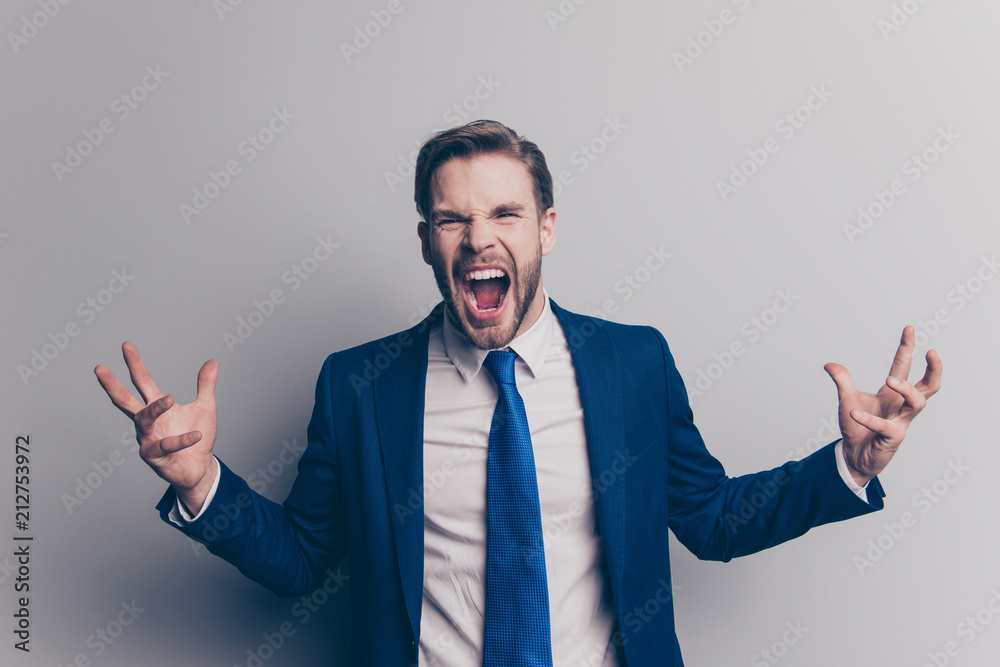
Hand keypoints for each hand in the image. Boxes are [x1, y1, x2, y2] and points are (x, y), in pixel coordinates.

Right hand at [94, 342, 218, 513]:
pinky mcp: (155, 457)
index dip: (134, 364)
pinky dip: (182, 439)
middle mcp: (147, 422)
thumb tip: (212, 361)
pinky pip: (166, 445)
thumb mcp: (205, 407)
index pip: (142, 381)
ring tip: (170, 398)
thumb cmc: (197, 436)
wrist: (200, 467)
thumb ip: (206, 385)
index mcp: (156, 406)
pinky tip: (195, 435)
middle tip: (99, 368)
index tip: (126, 346)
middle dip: (112, 385)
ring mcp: (148, 439)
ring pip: (145, 420)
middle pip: (125, 400)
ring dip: (156, 409)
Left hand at [824, 326, 942, 486]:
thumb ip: (842, 381)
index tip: (909, 329)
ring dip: (906, 389)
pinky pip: (887, 427)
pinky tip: (853, 413)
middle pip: (929, 386)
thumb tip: (829, 364)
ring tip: (889, 379)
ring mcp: (900, 422)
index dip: (907, 348)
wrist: (852, 456)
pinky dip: (870, 419)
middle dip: (934, 369)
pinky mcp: (893, 438)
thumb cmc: (856, 427)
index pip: (903, 367)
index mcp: (892, 394)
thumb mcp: (847, 399)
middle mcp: (900, 406)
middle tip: (932, 352)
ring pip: (918, 403)